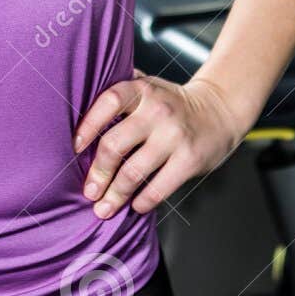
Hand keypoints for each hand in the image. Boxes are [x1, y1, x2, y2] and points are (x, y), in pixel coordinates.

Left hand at [72, 72, 244, 216]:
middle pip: (114, 144)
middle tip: (89, 192)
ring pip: (133, 172)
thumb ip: (119, 94)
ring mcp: (174, 135)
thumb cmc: (173, 104)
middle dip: (97, 173)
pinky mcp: (190, 159)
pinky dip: (142, 201)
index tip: (74, 149)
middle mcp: (157, 110)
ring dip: (115, 195)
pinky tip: (135, 206)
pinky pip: (158, 188)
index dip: (87, 126)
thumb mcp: (147, 87)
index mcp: (141, 89)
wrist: (220, 110)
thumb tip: (74, 114)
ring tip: (104, 208)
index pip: (107, 103)